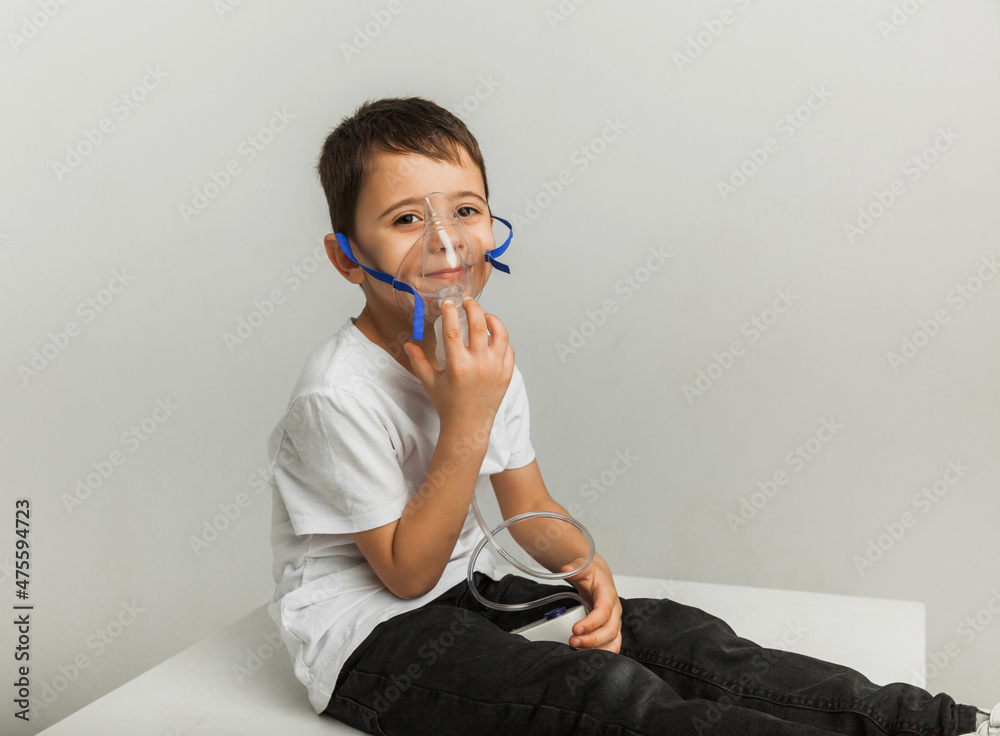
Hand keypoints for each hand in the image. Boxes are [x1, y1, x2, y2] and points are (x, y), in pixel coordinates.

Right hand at [403, 298, 514, 435]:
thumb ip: (419, 362)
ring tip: (483, 316)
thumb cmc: (448, 405)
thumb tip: (408, 344)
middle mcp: (478, 365)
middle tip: (467, 302)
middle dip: (473, 308)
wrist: (468, 426)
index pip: (453, 330)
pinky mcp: (507, 374)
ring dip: (492, 319)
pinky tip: (492, 337)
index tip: (448, 303)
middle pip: (479, 325)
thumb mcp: (430, 382)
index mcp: (457, 366)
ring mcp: (496, 369)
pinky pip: (508, 349)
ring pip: (500, 333)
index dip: (450, 313)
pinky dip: (501, 339)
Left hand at [561, 554, 621, 653]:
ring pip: (613, 641)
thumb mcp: (583, 566)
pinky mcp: (610, 630)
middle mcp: (615, 611)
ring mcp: (614, 622)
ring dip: (597, 650)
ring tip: (576, 649)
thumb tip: (565, 569)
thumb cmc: (593, 574)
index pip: (604, 611)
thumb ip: (574, 568)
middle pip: (610, 630)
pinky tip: (585, 655)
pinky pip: (612, 646)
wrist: (600, 578)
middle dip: (592, 640)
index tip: (575, 628)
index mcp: (608, 595)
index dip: (591, 622)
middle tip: (572, 641)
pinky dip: (601, 654)